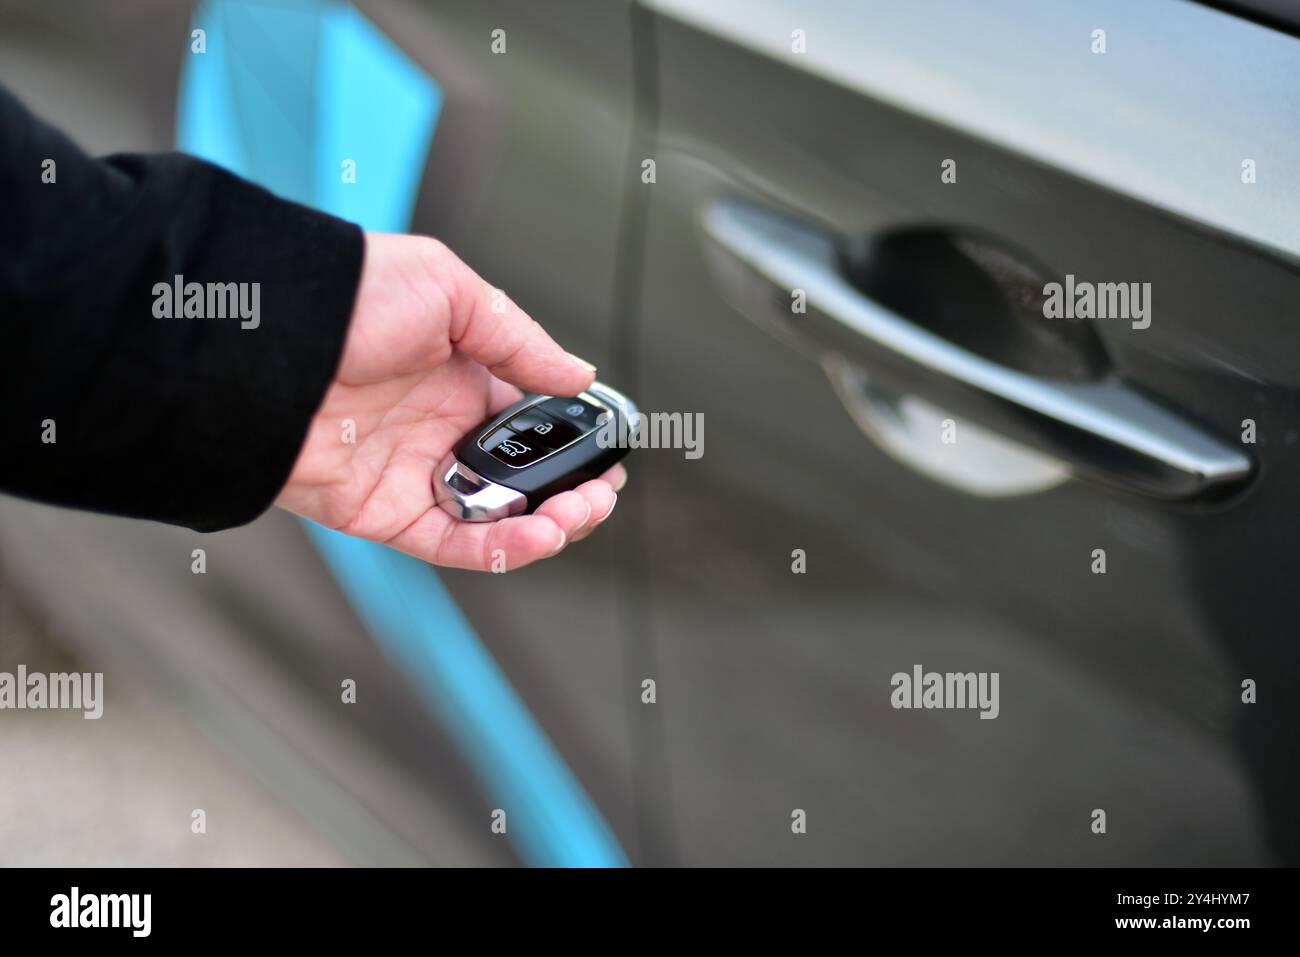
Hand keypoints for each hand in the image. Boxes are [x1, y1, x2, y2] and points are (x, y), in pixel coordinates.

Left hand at [276, 233, 625, 569]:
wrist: (266, 336)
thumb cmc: (347, 295)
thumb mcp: (450, 291)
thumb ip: (520, 341)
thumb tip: (580, 375)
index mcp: (460, 376)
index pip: (531, 425)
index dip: (571, 446)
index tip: (605, 457)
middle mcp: (439, 428)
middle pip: (521, 480)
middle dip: (570, 493)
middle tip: (597, 495)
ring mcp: (413, 472)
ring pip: (495, 518)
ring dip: (545, 525)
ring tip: (577, 516)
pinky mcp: (383, 512)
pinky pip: (452, 542)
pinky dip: (499, 549)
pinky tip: (538, 536)